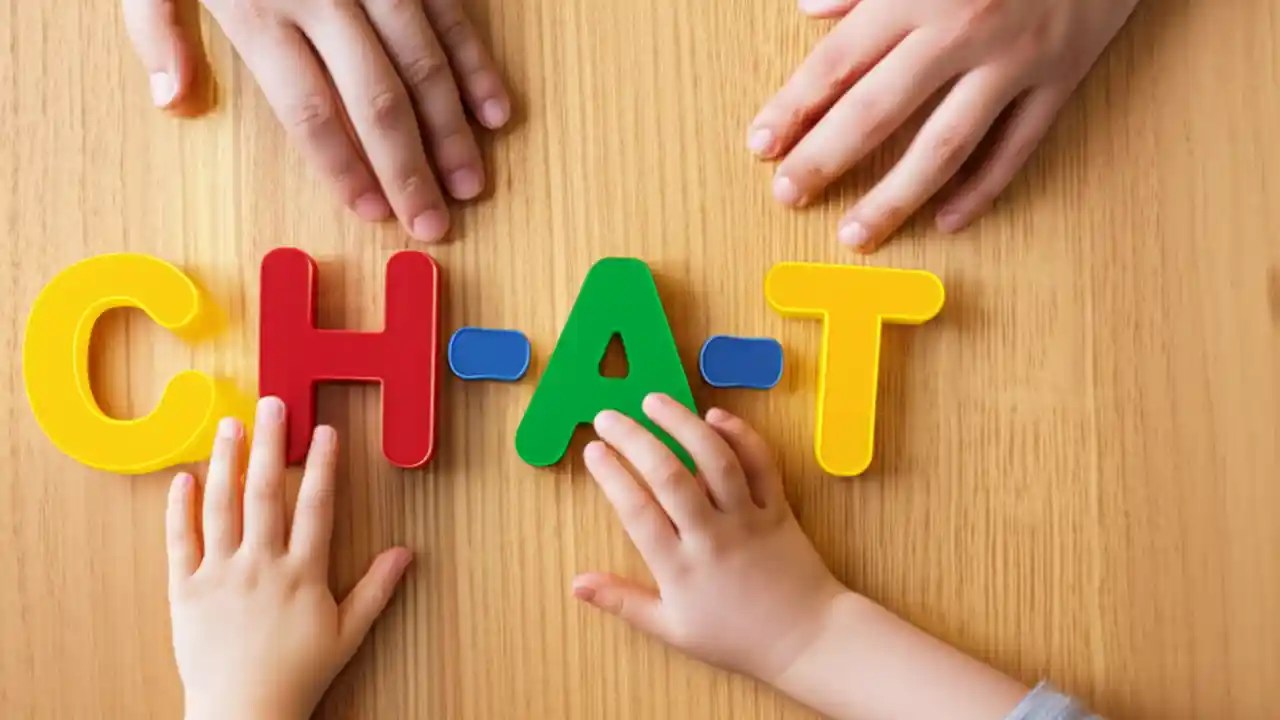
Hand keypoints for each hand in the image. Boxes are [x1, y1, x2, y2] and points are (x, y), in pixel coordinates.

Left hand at [124, 0, 511, 241]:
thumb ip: (154, 27)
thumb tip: (171, 101)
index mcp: (258, 6)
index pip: (311, 109)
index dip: (346, 167)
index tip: (371, 211)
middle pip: (378, 99)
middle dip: (410, 169)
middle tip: (435, 224)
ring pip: (425, 63)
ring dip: (453, 130)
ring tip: (472, 185)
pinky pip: (451, 15)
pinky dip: (477, 65)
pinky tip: (497, 113)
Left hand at [166, 397, 411, 719]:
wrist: (243, 714)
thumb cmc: (299, 676)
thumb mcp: (348, 634)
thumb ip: (376, 589)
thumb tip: (406, 553)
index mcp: (303, 574)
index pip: (316, 506)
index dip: (323, 465)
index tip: (324, 431)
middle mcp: (261, 566)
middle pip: (266, 492)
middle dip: (270, 443)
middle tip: (270, 404)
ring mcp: (220, 576)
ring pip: (221, 507)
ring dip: (226, 462)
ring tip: (229, 427)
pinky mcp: (185, 591)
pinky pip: (179, 542)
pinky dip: (179, 508)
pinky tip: (183, 477)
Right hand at [574, 394, 1029, 719]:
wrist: (807, 639)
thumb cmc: (735, 637)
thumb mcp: (672, 629)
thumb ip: (622, 602)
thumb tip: (575, 584)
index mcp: (679, 568)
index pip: (637, 511)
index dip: (612, 476)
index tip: (593, 449)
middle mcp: (711, 537)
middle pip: (669, 476)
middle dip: (635, 440)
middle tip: (608, 416)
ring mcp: (747, 519)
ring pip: (715, 461)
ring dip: (683, 425)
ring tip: (654, 401)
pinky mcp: (778, 508)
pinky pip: (760, 464)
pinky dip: (740, 435)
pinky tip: (714, 415)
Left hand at [751, 0, 1140, 250]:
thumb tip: (811, 9)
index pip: (838, 63)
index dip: (794, 109)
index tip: (761, 147)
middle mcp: (962, 29)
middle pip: (878, 111)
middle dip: (825, 160)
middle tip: (788, 197)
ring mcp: (1015, 61)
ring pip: (944, 144)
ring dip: (895, 197)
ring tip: (855, 233)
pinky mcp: (1061, 80)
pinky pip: (1017, 148)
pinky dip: (981, 189)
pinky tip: (945, 221)